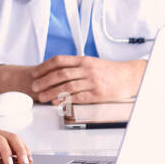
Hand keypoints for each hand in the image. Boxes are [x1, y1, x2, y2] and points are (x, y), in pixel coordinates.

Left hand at [30, 55, 146, 103]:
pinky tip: (57, 103)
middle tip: (34, 86)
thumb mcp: (92, 63)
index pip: (59, 60)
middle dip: (44, 81)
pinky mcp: (97, 94)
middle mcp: (87, 69)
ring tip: (42, 97)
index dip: (44, 67)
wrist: (129, 76)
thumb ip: (76, 65)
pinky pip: (77, 97)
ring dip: (51, 92)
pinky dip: (65, 100)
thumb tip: (58, 69)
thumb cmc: (110, 71)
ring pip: (66, 87)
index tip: (35, 73)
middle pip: (60, 74)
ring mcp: (92, 82)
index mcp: (84, 60)